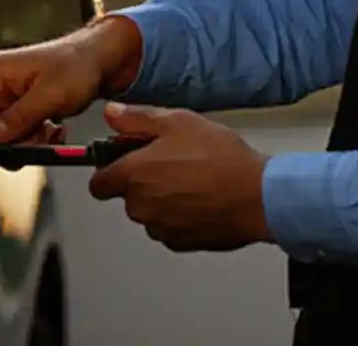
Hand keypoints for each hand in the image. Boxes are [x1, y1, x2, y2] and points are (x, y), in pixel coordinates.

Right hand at [0, 16, 142, 147]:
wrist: (99, 58)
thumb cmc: (75, 65)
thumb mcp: (49, 95)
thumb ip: (18, 118)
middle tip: (19, 156)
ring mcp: (6, 97)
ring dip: (21, 145)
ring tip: (47, 136)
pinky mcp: (20, 106)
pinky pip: (16, 132)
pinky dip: (33, 139)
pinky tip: (54, 131)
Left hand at [89, 103, 271, 252]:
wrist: (259, 196)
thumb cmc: (220, 158)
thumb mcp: (177, 121)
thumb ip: (136, 118)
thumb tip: (111, 114)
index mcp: (132, 175)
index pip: (98, 183)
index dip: (109, 169)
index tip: (124, 160)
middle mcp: (140, 206)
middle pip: (126, 196)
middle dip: (141, 182)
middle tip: (169, 162)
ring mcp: (160, 227)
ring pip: (149, 213)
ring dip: (161, 200)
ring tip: (191, 180)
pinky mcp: (181, 243)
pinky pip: (170, 228)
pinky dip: (179, 217)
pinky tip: (201, 200)